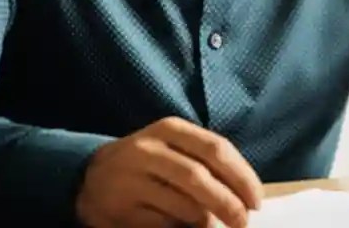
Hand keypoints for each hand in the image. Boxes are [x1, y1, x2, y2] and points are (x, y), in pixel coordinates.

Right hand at [75, 116, 263, 227]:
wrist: (91, 176)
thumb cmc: (150, 162)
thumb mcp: (175, 148)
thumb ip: (207, 162)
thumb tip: (246, 194)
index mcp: (170, 129)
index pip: (215, 149)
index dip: (242, 176)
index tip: (257, 200)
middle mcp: (148, 150)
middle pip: (199, 178)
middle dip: (228, 203)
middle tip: (243, 222)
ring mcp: (131, 179)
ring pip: (182, 205)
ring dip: (205, 221)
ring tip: (212, 224)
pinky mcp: (120, 209)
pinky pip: (163, 225)